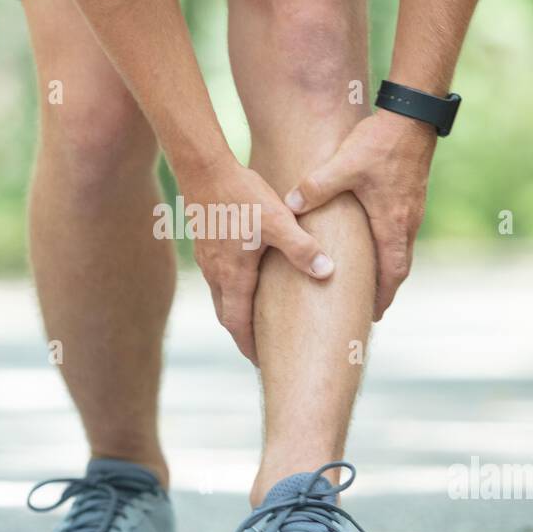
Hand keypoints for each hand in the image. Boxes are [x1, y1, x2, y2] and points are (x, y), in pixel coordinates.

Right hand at [180, 158, 333, 363]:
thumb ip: (303, 249)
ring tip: (253, 316)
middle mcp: (215, 273)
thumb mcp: (278, 221)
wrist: (203, 168)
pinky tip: (244, 276)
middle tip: (259, 347)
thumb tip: (329, 272)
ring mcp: (207, 258)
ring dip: (235, 310)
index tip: (260, 363)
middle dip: (242, 333)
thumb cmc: (241, 195)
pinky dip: (230, 288)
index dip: (249, 346)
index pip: (237, 324)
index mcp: (233, 276)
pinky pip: (217, 276)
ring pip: (220, 294)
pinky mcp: (205, 243)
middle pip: (226, 314)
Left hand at [284, 112, 436, 320]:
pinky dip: (392, 247)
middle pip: (401, 268)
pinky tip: (376, 241)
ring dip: (389, 268)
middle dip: (386, 289)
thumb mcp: (342, 165)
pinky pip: (403, 233)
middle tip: (371, 307)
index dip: (382, 296)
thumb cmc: (380, 143)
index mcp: (392, 223)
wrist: (412, 117)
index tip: (372, 314)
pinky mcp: (412, 196)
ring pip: (404, 250)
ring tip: (373, 281)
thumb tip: (290, 206)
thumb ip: (315, 187)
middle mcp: (407, 221)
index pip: (391, 273)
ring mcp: (412, 208)